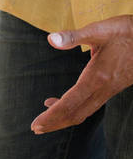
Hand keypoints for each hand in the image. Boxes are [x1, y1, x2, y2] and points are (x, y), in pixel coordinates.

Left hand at [31, 15, 132, 132]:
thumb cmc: (125, 31)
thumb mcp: (98, 30)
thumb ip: (73, 37)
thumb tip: (51, 39)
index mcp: (97, 77)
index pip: (70, 104)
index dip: (52, 116)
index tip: (36, 125)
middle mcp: (103, 88)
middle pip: (76, 113)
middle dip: (55, 123)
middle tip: (35, 129)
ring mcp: (109, 89)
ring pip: (84, 111)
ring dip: (64, 117)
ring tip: (45, 121)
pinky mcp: (113, 87)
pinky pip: (91, 104)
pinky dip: (75, 108)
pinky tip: (62, 101)